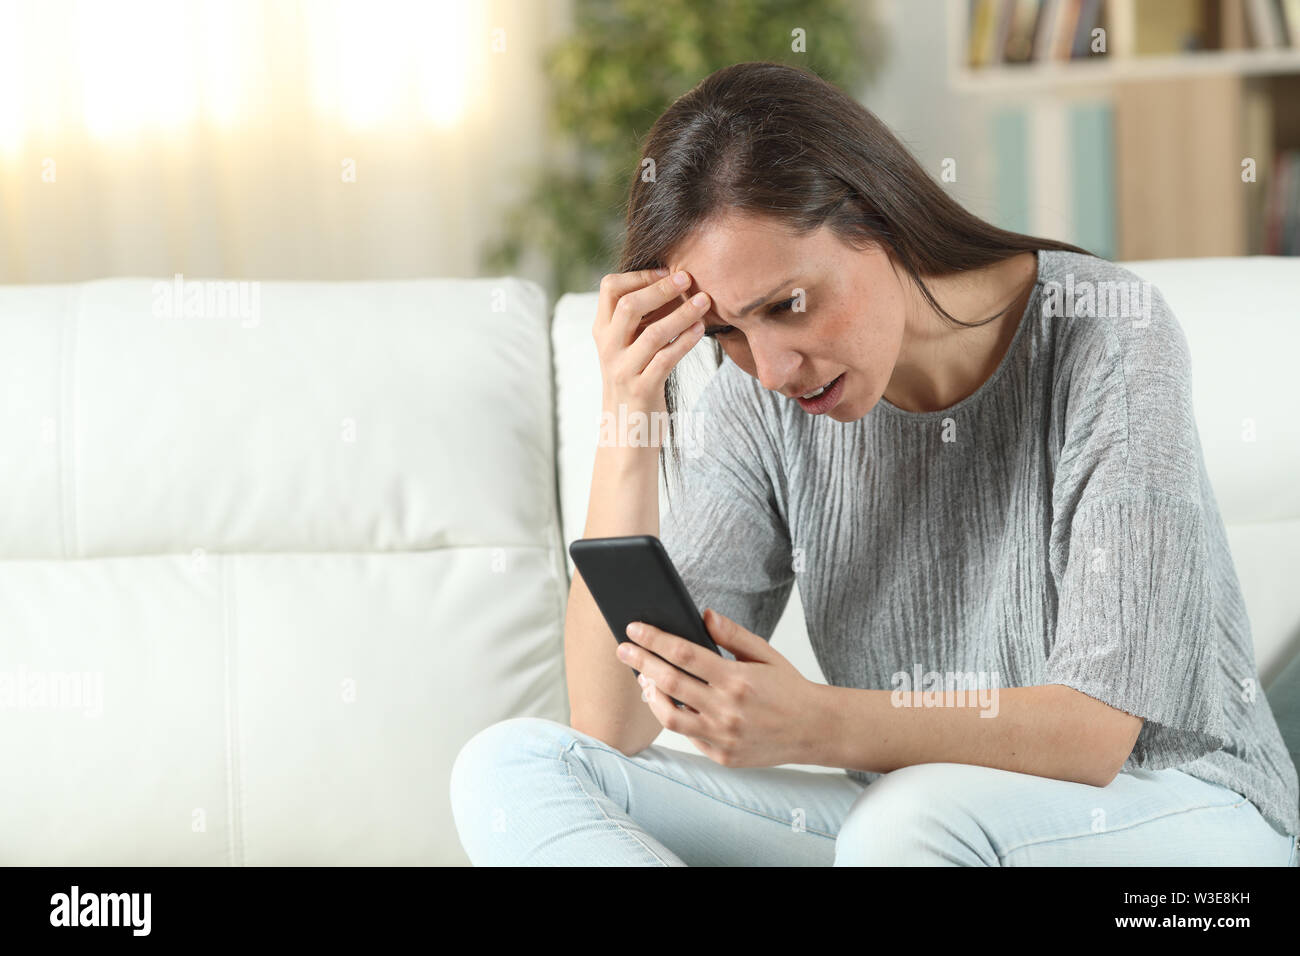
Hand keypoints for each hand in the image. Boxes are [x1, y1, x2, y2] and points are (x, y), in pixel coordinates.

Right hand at [593, 267, 709, 416]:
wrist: (625, 433)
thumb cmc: (634, 382)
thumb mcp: (627, 348)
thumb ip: (639, 321)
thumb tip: (671, 283)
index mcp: (602, 332)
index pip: (609, 289)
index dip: (639, 275)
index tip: (666, 272)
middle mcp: (608, 349)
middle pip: (629, 306)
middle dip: (661, 288)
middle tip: (688, 278)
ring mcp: (623, 370)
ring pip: (653, 333)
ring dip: (682, 314)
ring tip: (705, 301)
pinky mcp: (642, 390)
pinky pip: (666, 360)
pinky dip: (686, 341)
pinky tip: (701, 329)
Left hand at [615, 607, 820, 767]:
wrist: (814, 730)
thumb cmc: (788, 688)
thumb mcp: (765, 653)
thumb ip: (732, 634)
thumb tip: (703, 614)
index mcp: (737, 679)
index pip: (683, 654)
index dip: (654, 639)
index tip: (634, 628)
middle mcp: (727, 710)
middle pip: (669, 682)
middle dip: (641, 661)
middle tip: (623, 649)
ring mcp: (722, 736)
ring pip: (669, 716)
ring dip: (650, 695)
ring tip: (643, 679)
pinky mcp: (721, 756)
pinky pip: (687, 735)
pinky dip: (673, 716)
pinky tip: (668, 702)